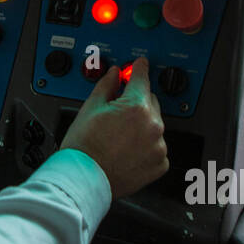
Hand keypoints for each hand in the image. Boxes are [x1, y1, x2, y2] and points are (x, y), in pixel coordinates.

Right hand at [59, 57, 168, 198]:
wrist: (83, 178)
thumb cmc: (84, 147)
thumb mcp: (91, 107)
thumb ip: (107, 85)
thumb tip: (114, 74)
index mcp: (137, 106)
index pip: (141, 78)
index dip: (138, 68)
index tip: (140, 64)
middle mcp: (153, 125)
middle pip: (150, 102)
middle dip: (136, 103)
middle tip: (117, 113)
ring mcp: (158, 146)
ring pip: (154, 126)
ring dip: (142, 126)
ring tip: (119, 137)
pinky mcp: (159, 164)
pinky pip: (156, 148)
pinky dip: (146, 147)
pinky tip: (127, 150)